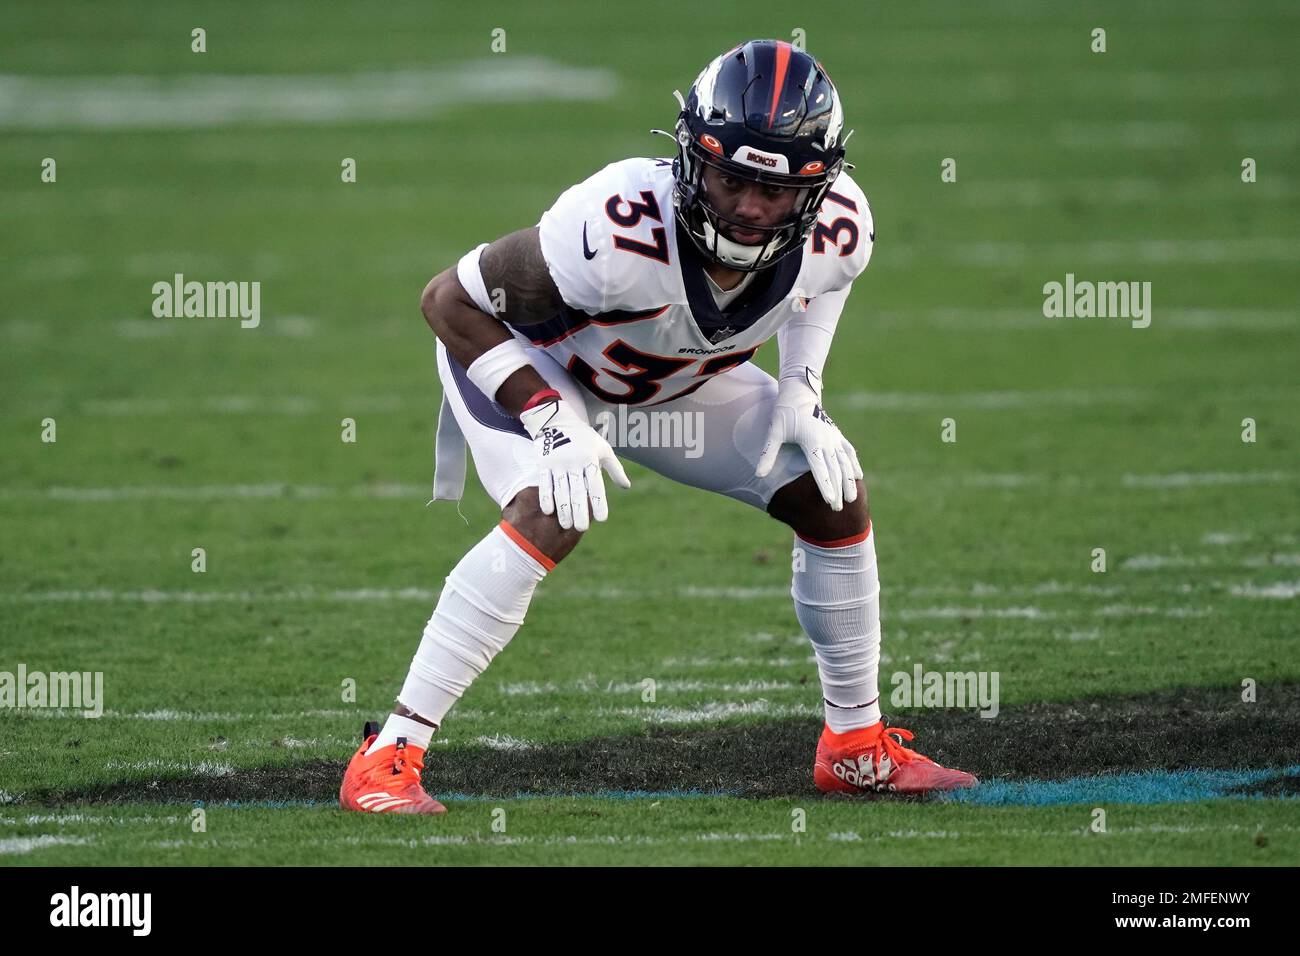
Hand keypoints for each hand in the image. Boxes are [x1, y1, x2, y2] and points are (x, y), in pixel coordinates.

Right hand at [519, 393, 630, 530]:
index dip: (599, 501)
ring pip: (560, 490)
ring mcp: (557, 463)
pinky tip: (548, 511)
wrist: (557, 420)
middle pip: (577, 490)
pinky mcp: (543, 463)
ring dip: (563, 509)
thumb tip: (626, 487)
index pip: (596, 484)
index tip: (602, 519)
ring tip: (567, 525)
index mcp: (590, 459)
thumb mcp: (603, 449)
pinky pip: (544, 483)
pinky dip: (545, 497)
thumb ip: (615, 469)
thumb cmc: (584, 438)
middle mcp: (574, 462)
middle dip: (580, 510)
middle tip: (582, 528)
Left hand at [754, 369, 862, 510]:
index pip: (820, 469)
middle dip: (837, 490)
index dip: (825, 486)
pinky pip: (848, 452)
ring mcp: (834, 437)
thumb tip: (759, 474)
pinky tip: (857, 476)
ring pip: (845, 463)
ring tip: (852, 499)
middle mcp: (826, 441)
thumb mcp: (773, 433)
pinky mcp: (836, 434)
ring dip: (848, 482)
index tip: (829, 501)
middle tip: (838, 509)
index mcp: (811, 442)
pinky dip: (853, 464)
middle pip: (834, 470)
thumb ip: (767, 454)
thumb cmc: (783, 413)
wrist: (798, 393)